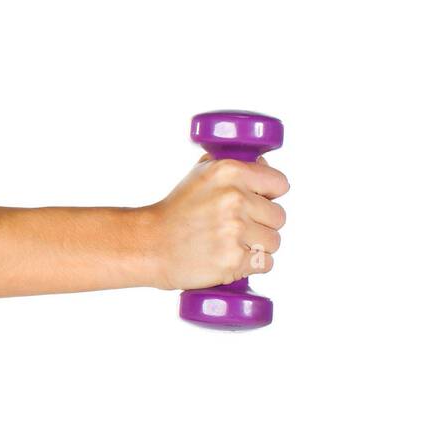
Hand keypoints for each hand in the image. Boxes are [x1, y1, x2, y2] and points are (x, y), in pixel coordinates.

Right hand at [142, 152, 289, 290]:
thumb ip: (233, 168)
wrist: (149, 245)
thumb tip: (263, 164)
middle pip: (279, 216)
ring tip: (230, 244)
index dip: (269, 195)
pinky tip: (229, 258)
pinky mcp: (234, 259)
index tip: (256, 202)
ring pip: (274, 242)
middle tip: (234, 227)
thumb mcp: (200, 176)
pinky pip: (265, 263)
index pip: (279, 183)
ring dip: (257, 246)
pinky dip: (250, 265)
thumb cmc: (174, 213)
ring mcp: (235, 230)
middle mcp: (234, 198)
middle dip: (261, 224)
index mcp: (229, 171)